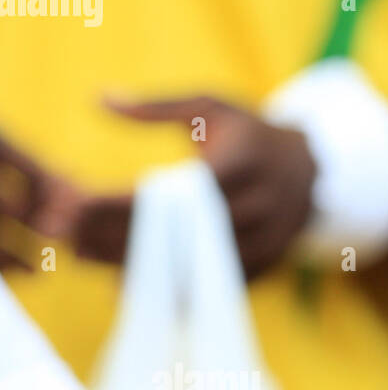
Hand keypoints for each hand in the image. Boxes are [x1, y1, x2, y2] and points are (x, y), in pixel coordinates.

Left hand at [0, 96, 315, 278]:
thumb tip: (102, 101)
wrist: (311, 171)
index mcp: (243, 164)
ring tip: (97, 265)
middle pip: (182, 233)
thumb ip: (158, 106)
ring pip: (198, 265)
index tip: (80, 204)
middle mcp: (259, 207)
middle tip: (73, 239)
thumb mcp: (211, 105)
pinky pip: (216, 285)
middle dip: (124, 238)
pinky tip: (139, 286)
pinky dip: (178, 289)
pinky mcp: (267, 265)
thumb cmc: (249, 133)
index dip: (125, 201)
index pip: (174, 191)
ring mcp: (267, 241)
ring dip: (146, 269)